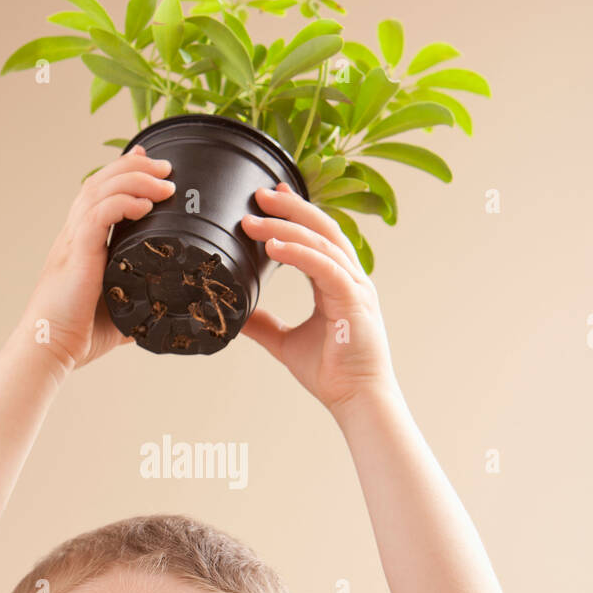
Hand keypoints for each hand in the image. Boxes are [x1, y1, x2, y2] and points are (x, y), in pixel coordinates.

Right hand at [26, 145, 176, 372]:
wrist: (49, 349)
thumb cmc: (79, 335)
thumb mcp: (120, 311)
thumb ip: (139, 301)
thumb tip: (167, 308)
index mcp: (81, 243)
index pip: (99, 193)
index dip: (122, 172)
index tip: (150, 161)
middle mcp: (74, 235)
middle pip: (100, 181)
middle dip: (135, 167)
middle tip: (167, 168)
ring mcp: (73, 241)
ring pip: (100, 190)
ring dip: (135, 179)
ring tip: (166, 182)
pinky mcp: (76, 254)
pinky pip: (98, 215)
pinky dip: (123, 203)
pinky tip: (145, 205)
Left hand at [240, 183, 399, 412]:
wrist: (355, 398)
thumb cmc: (331, 372)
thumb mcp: (285, 342)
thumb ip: (264, 324)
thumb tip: (236, 315)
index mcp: (337, 283)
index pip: (316, 237)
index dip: (294, 214)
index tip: (269, 197)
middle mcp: (349, 278)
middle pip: (321, 228)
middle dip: (290, 208)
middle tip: (259, 194)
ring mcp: (354, 287)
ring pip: (321, 242)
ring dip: (285, 227)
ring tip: (254, 219)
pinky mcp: (354, 301)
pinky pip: (324, 267)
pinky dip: (299, 253)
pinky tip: (274, 246)